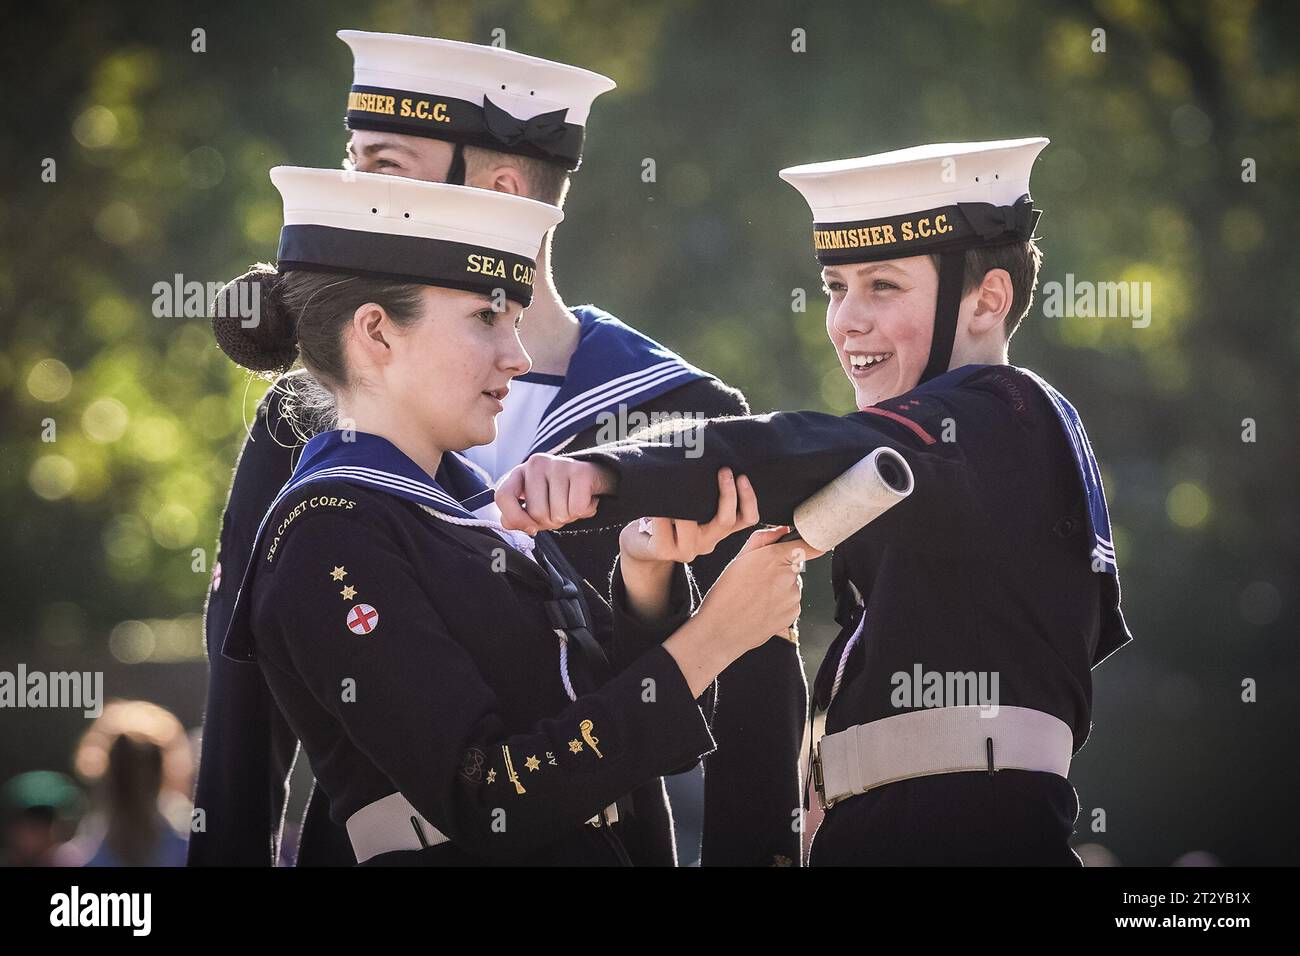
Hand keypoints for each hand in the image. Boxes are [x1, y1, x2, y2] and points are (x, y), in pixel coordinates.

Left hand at [494, 455, 617, 533]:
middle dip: (552, 522)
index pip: (503, 496)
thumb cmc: (560, 494)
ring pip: (558, 513)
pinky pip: (577, 508)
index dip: (516, 518)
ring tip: (573, 504)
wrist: (593, 477)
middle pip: (536, 512)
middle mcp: (535, 464)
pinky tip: (586, 500)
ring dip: (569, 517)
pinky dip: (585, 512)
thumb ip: (517, 515)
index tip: (531, 529)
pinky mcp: (580, 471)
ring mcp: (557, 464)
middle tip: (560, 511)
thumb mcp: (535, 504)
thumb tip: (509, 522)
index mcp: (519, 472)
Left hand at [617, 468, 758, 567]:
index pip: (747, 519)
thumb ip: (706, 492)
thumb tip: (713, 453)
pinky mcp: (665, 550)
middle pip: (726, 521)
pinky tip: (655, 499)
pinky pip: (664, 529)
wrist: (642, 545)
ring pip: (691, 526)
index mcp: (718, 530)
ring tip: (680, 479)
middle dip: (727, 493)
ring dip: (686, 502)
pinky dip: (660, 512)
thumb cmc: (670, 517)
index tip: (743, 476)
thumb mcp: (693, 506)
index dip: (750, 499)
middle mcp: (707, 542)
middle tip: (723, 469)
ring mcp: (687, 550)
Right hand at [697, 526, 824, 655]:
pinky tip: (761, 607)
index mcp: (774, 557)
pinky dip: (779, 603)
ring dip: (779, 587)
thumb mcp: (739, 558)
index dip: (812, 542)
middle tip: (758, 578)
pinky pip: (790, 602)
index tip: (810, 543)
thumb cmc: (725, 594)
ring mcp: (793, 596)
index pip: (811, 544)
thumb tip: (781, 531)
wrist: (721, 630)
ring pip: (791, 584)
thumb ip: (763, 539)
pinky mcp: (794, 613)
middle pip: (794, 565)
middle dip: (780, 568)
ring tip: (756, 596)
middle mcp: (788, 576)